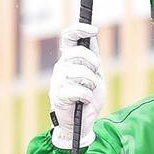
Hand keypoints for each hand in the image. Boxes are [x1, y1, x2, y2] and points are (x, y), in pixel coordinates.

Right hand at [50, 22, 104, 149]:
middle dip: (93, 64)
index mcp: (69, 60)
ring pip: (80, 72)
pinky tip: (83, 101)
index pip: (69, 37)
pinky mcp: (58, 95)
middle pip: (78, 53)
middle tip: (94, 76)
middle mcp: (61, 67)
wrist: (81, 123)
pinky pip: (78, 90)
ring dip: (91, 83)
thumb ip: (93, 58)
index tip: (94, 29)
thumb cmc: (88, 99)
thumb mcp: (96, 75)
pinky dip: (86, 96)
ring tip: (88, 91)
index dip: (80, 29)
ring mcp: (58, 80)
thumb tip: (92, 35)